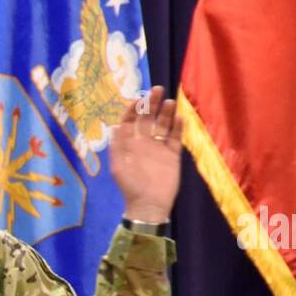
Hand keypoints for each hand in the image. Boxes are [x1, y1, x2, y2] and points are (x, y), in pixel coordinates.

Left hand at [110, 85, 183, 223]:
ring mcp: (159, 147)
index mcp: (129, 144)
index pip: (131, 121)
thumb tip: (115, 126)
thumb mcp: (119, 166)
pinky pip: (176, 138)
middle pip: (148, 118)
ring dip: (166, 113)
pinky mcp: (172, 154)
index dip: (134, 109)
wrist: (149, 205)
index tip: (139, 98)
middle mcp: (144, 142)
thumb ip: (118, 146)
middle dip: (152, 104)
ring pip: (163, 125)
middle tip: (158, 89)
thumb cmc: (131, 186)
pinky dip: (178, 127)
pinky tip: (180, 117)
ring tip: (170, 102)